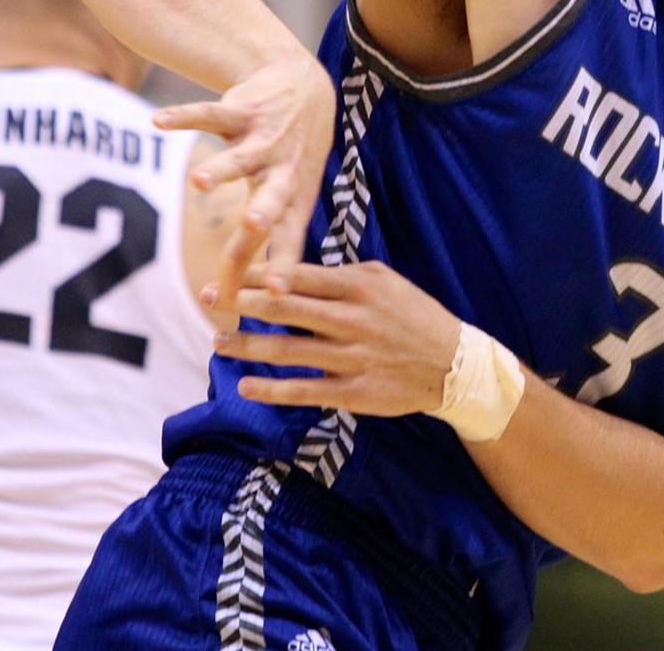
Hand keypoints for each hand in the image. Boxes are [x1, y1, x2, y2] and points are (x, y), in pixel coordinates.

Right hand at [154, 54, 336, 299]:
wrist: (304, 89)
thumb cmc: (287, 164)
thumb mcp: (284, 202)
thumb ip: (253, 247)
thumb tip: (227, 303)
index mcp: (294, 200)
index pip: (289, 239)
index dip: (284, 266)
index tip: (276, 296)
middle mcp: (283, 172)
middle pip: (274, 196)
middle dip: (262, 212)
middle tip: (252, 225)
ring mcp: (264, 140)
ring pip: (240, 157)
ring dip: (220, 169)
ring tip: (197, 181)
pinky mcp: (243, 111)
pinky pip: (210, 113)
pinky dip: (184, 117)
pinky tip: (157, 122)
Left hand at [214, 261, 461, 416]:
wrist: (455, 365)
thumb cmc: (414, 316)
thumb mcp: (385, 280)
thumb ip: (341, 276)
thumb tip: (295, 273)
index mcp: (359, 285)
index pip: (296, 276)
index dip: (257, 274)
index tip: (229, 271)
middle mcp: (352, 319)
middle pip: (283, 309)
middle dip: (240, 302)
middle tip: (208, 299)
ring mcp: (352, 358)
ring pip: (286, 350)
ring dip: (246, 345)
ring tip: (219, 342)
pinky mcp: (354, 392)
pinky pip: (303, 391)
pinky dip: (271, 389)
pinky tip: (245, 385)